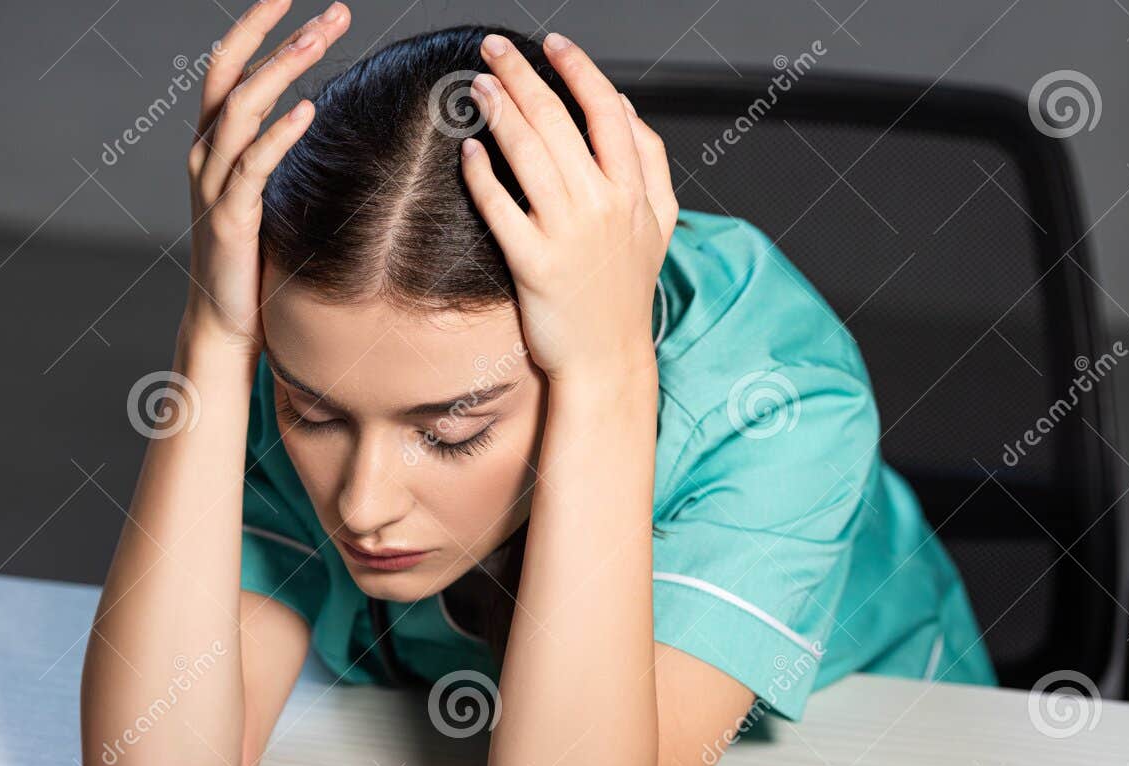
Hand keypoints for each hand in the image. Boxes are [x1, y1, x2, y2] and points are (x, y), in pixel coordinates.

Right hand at [182, 0, 351, 356]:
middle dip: (281, 36)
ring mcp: (212, 184)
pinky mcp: (229, 218)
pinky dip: (279, 134)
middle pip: (236, 75)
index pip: (229, 66)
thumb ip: (274, 150)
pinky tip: (308, 110)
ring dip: (283, 70)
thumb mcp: (261, 191)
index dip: (257, 26)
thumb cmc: (252, 255)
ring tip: (320, 39)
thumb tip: (313, 113)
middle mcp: (205, 153)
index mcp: (214, 141)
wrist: (224, 317)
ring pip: (242, 110)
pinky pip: (253, 166)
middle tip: (335, 12)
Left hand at [461, 33, 678, 389]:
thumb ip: (651, 161)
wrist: (608, 358)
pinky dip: (482, 174)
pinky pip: (501, 207)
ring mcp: (567, 235)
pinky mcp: (533, 264)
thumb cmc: (626, 290)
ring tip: (477, 86)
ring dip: (499, 111)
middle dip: (522, 76)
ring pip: (528, 155)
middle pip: (558, 122)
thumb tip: (623, 105)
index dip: (578, 70)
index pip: (606, 111)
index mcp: (634, 191)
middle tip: (493, 49)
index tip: (552, 44)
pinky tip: (468, 150)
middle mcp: (603, 206)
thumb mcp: (659, 224)